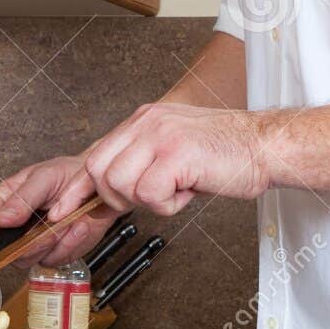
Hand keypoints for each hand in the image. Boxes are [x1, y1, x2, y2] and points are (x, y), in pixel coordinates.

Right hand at [0, 155, 121, 265]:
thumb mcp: (44, 177)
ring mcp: (37, 240)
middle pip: (8, 249)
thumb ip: (22, 199)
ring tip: (67, 221)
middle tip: (48, 229)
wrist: (97, 185)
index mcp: (8, 201)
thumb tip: (0, 219)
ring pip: (32, 257)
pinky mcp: (56, 250)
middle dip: (28, 243)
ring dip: (52, 242)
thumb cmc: (68, 174)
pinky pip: (57, 258)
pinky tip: (78, 226)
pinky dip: (70, 244)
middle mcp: (19, 225)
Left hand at [48, 103, 271, 220]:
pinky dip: (168, 205)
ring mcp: (161, 135)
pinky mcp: (176, 154)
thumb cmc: (227, 154)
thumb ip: (143, 160)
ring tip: (177, 191)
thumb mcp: (175, 149)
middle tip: (152, 197)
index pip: (95, 154)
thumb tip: (113, 188)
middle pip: (99, 171)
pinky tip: (189, 191)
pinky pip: (149, 194)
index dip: (77, 187)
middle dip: (116, 198)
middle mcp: (147, 123)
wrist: (266, 147)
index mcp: (144, 120)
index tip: (63, 208)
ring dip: (148, 200)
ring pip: (120, 184)